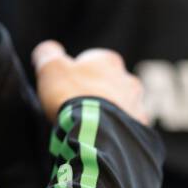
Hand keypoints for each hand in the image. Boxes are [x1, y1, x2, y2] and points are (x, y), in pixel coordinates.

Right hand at [31, 40, 148, 125]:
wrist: (96, 133)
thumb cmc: (73, 95)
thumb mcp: (51, 68)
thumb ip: (48, 54)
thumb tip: (47, 50)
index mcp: (109, 60)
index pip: (93, 60)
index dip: (76, 73)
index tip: (65, 87)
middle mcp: (128, 79)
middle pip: (109, 83)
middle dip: (95, 92)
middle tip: (75, 108)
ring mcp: (137, 105)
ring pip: (120, 105)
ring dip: (108, 111)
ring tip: (88, 125)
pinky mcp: (140, 128)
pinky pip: (127, 127)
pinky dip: (116, 130)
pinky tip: (101, 137)